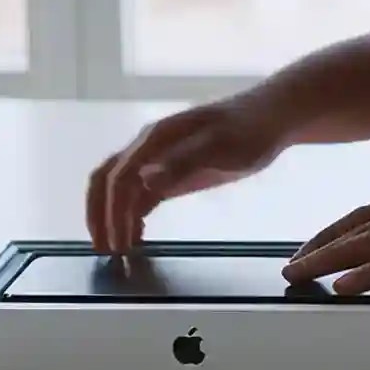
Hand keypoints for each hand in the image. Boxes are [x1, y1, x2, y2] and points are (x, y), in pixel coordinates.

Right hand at [86, 94, 286, 252]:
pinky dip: (132, 216)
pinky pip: (141, 195)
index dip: (111, 212)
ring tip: (116, 251)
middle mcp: (148, 147)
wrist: (269, 119)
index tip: (115, 243)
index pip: (119, 178)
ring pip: (121, 190)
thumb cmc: (247, 131)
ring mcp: (159, 160)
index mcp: (155, 138)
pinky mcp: (171, 172)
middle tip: (105, 250)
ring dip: (113, 218)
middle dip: (100, 215)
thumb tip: (144, 180)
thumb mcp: (219, 148)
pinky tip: (136, 237)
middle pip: (108, 181)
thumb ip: (181, 163)